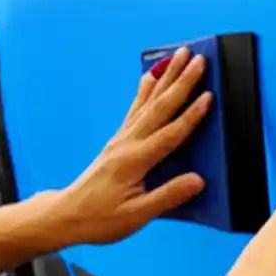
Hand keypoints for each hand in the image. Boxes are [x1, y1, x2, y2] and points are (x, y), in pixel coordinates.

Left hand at [45, 47, 212, 245]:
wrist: (66, 216)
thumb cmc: (100, 219)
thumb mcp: (136, 216)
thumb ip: (168, 196)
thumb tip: (198, 180)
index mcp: (135, 161)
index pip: (170, 134)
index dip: (191, 116)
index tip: (209, 96)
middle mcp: (128, 143)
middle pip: (160, 107)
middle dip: (182, 82)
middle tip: (198, 60)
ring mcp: (122, 138)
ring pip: (149, 102)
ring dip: (166, 77)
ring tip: (178, 56)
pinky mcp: (119, 140)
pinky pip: (135, 108)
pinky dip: (145, 89)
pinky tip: (150, 77)